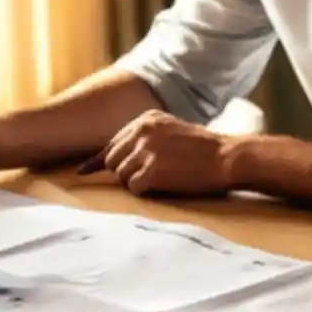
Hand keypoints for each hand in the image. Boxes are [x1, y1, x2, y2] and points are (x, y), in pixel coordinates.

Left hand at [77, 110, 239, 195]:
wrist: (227, 157)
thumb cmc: (203, 149)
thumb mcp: (171, 130)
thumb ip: (144, 138)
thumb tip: (109, 157)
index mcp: (145, 119)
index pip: (112, 143)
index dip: (100, 160)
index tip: (84, 171)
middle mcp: (141, 131)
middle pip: (112, 160)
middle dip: (124, 172)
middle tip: (146, 178)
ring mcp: (145, 151)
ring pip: (121, 176)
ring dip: (136, 183)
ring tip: (161, 180)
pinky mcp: (151, 171)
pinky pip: (134, 188)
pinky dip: (145, 192)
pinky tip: (163, 186)